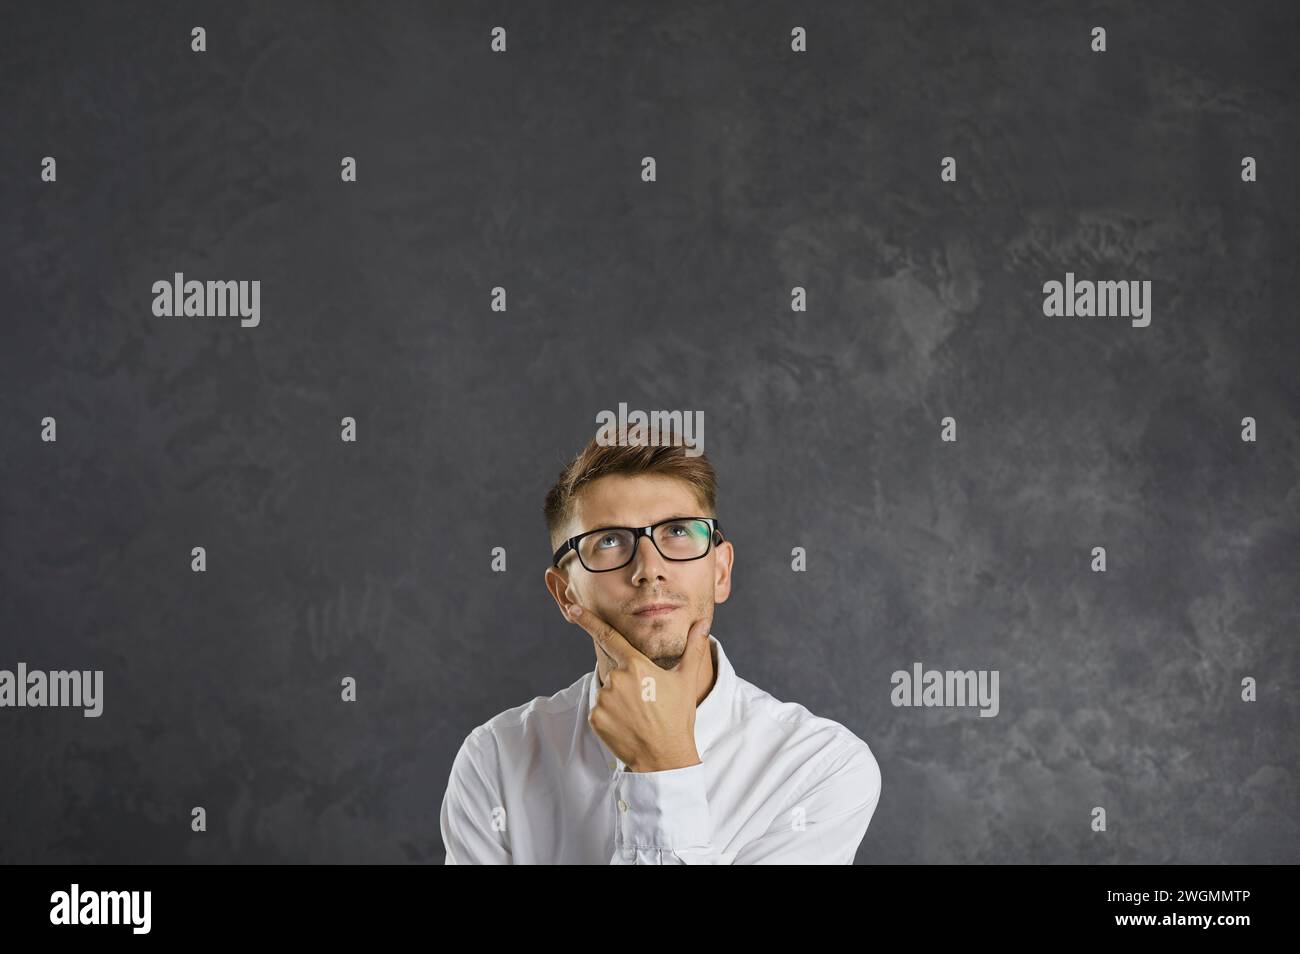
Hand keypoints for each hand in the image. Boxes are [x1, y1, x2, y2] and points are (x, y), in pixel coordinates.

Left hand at [566, 602, 710, 772]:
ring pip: (608, 691)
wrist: (665, 757)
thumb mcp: (686, 680)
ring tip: (640, 716)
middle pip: (615, 671)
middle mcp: (616, 679)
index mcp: (636, 665)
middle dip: (628, 682)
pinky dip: (611, 715)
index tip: (572, 608)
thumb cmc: (678, 716)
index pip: (608, 636)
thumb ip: (693, 647)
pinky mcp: (596, 718)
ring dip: (620, 700)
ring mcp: (604, 700)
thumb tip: (703, 622)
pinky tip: (628, 725)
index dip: (588, 620)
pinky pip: (600, 710)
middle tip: (647, 702)